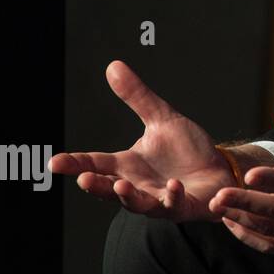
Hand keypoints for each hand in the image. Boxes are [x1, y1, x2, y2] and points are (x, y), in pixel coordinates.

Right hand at [49, 60, 237, 222]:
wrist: (219, 167)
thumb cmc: (187, 148)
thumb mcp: (161, 119)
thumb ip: (137, 97)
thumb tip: (113, 66)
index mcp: (128, 165)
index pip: (96, 164)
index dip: (75, 163)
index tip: (54, 162)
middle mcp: (138, 185)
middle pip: (110, 189)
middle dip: (97, 186)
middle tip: (83, 179)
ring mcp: (158, 200)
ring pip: (137, 204)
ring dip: (129, 197)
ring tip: (122, 185)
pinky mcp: (182, 207)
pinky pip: (174, 205)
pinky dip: (173, 196)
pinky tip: (174, 185)